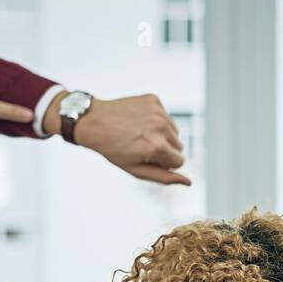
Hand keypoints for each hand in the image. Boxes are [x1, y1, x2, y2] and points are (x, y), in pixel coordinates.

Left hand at [58, 94, 189, 185]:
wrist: (93, 121)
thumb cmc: (113, 149)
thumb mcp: (136, 169)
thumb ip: (164, 177)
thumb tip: (189, 182)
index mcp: (158, 147)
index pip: (179, 161)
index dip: (165, 164)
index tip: (148, 159)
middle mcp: (161, 127)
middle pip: (179, 146)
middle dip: (165, 149)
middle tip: (142, 147)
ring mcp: (158, 111)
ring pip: (174, 130)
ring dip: (162, 134)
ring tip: (140, 134)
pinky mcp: (154, 99)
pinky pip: (166, 115)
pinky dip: (156, 120)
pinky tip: (139, 121)